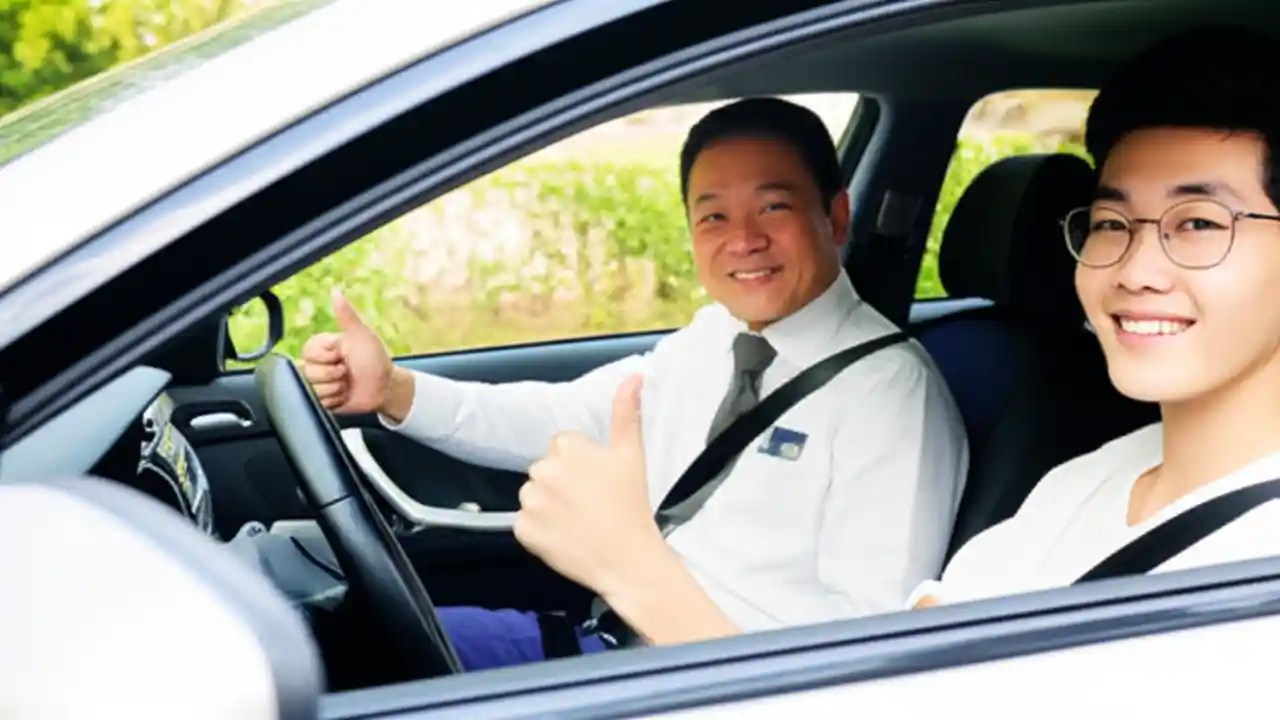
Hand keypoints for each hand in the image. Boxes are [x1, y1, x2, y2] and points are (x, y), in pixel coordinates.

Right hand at [299, 288, 411, 418]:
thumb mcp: (361, 335)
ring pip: (312, 389)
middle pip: (307, 372)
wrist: (386, 387)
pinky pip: (318, 403)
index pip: (307, 352)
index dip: (325, 356)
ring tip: (347, 384)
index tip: (341, 355)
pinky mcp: (324, 401)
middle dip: (331, 374)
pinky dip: (334, 400)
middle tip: (347, 371)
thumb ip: (347, 315)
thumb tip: (335, 290)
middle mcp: (319, 365)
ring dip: (334, 388)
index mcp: (324, 347)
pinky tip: (345, 395)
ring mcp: (321, 383)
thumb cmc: (375, 358)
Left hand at [513, 374, 667, 596]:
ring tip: (577, 521)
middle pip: (545, 470)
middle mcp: (544, 469)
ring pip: (533, 496)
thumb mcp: (632, 455)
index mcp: (568, 447)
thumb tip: (633, 377)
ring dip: (547, 506)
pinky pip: (524, 523)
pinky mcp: (523, 529)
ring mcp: (531, 501)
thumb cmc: (632, 507)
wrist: (628, 560)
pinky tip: (563, 536)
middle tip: (589, 504)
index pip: (563, 446)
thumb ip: (626, 413)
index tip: (596, 483)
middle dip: (561, 483)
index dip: (580, 465)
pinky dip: (538, 531)